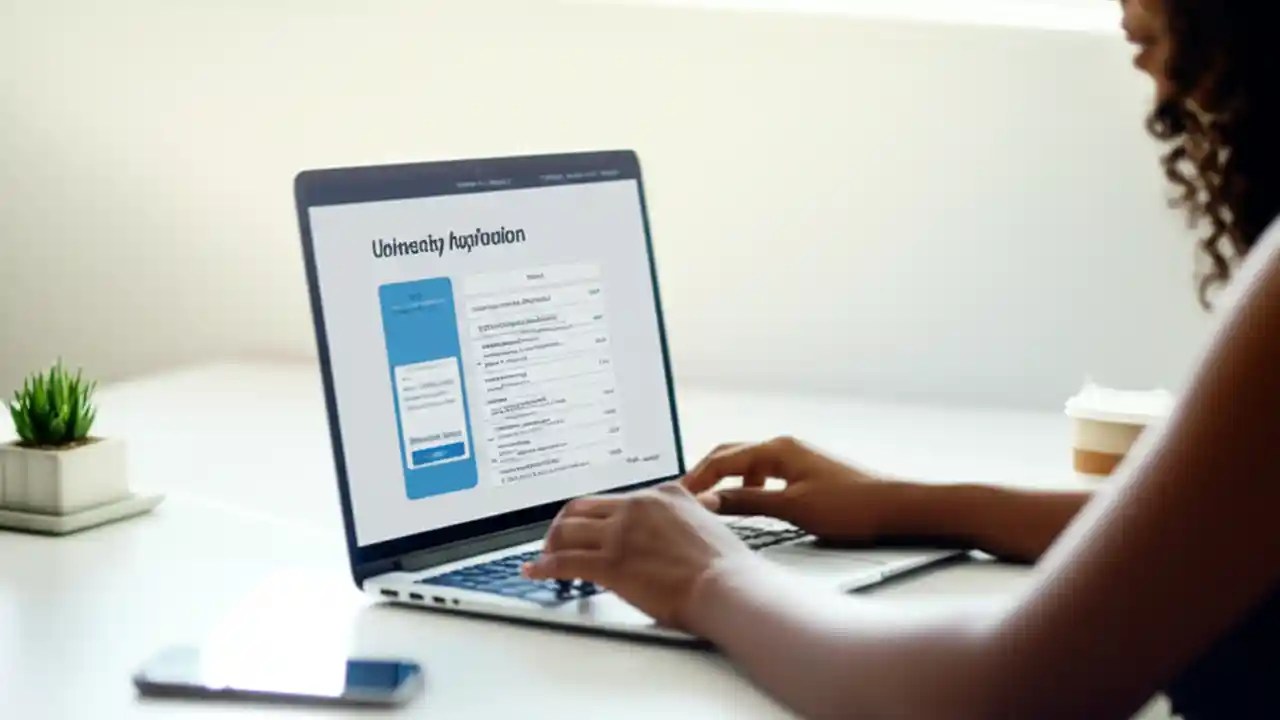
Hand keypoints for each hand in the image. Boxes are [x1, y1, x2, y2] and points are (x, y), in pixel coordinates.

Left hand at [523, 482, 762, 629]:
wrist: (727, 587)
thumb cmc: (724, 566)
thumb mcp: (707, 522)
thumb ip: (690, 515)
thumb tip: (693, 512)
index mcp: (662, 493)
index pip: (616, 499)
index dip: (597, 517)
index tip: (591, 527)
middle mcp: (638, 506)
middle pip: (583, 508)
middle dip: (564, 524)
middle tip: (557, 539)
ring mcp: (622, 532)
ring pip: (568, 530)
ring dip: (551, 544)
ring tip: (545, 557)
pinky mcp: (611, 562)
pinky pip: (565, 561)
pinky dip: (545, 566)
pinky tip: (538, 571)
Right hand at [683, 436, 892, 544]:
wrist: (896, 508)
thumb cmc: (851, 506)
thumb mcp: (792, 508)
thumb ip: (747, 502)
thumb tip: (708, 502)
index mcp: (777, 450)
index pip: (722, 460)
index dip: (696, 479)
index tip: (676, 497)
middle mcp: (784, 447)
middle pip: (732, 456)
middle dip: (706, 475)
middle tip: (685, 497)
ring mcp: (796, 459)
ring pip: (749, 466)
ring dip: (727, 482)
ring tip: (711, 504)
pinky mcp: (807, 473)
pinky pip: (765, 475)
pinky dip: (748, 487)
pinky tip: (750, 504)